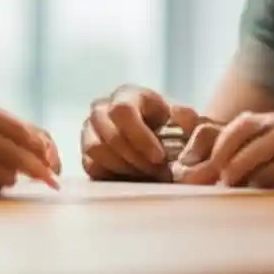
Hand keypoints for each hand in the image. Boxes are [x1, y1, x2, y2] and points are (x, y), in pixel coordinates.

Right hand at [81, 85, 202, 181]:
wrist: (157, 141)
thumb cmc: (171, 129)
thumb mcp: (185, 120)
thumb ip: (189, 118)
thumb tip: (179, 113)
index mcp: (126, 95)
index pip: (122, 111)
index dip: (139, 136)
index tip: (159, 157)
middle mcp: (102, 108)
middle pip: (108, 133)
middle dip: (135, 157)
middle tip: (158, 173)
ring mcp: (90, 129)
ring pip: (96, 149)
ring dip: (124, 167)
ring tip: (147, 175)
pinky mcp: (85, 150)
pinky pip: (90, 164)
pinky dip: (112, 174)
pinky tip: (133, 177)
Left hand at [172, 111, 273, 192]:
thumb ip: (265, 168)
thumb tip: (222, 177)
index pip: (247, 121)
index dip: (219, 137)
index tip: (200, 161)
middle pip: (254, 124)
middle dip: (225, 145)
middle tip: (209, 171)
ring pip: (272, 138)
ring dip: (243, 159)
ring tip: (228, 180)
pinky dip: (271, 174)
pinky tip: (259, 189)